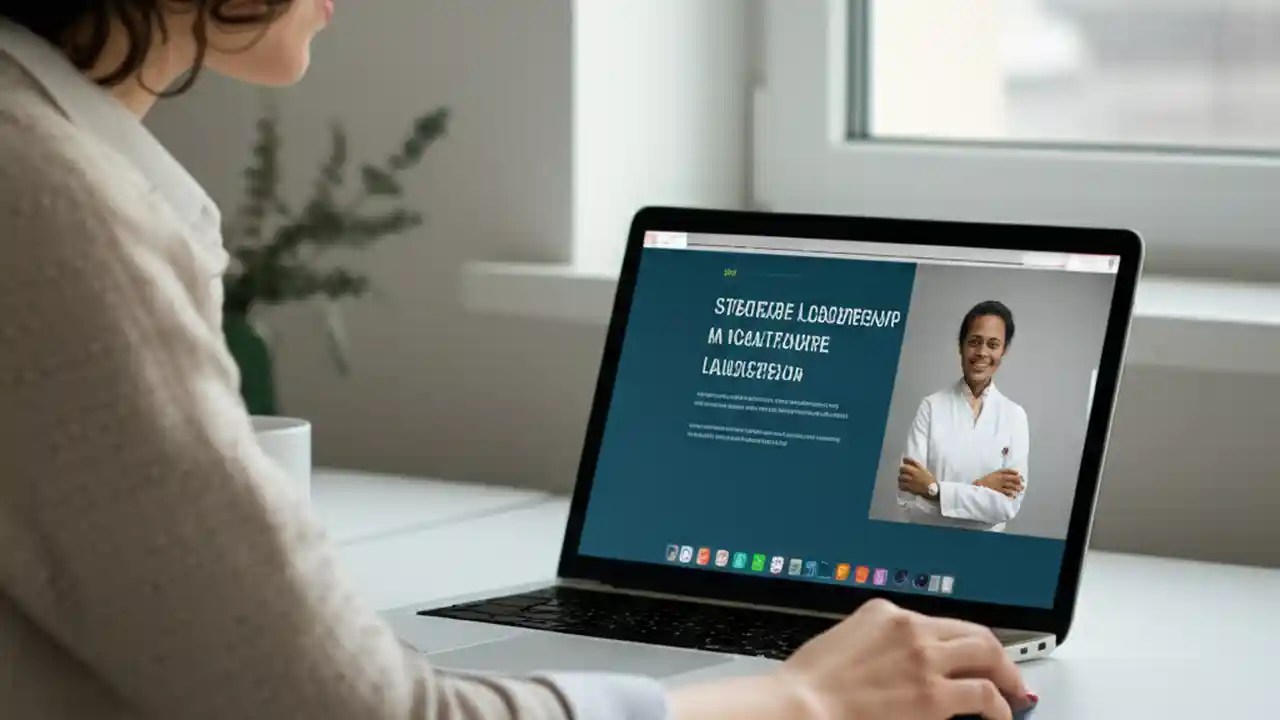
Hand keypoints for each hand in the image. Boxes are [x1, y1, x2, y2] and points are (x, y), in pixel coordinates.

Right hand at [783, 599, 1032, 719]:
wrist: (802, 704)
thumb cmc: (811, 682)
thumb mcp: (846, 641)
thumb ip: (880, 643)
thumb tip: (903, 662)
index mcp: (886, 613)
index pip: (941, 623)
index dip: (965, 642)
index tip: (974, 655)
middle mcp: (911, 628)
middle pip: (974, 634)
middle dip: (998, 655)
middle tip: (1009, 674)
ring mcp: (925, 659)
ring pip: (987, 656)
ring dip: (1007, 677)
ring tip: (1014, 695)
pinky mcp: (933, 694)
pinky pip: (983, 695)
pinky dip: (999, 706)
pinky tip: (1001, 714)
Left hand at [898, 457, 934, 497]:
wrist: (934, 490)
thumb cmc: (930, 481)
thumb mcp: (925, 471)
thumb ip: (917, 467)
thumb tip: (907, 462)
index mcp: (920, 468)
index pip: (910, 460)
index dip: (906, 460)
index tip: (904, 461)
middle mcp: (915, 472)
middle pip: (902, 468)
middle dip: (902, 471)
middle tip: (903, 474)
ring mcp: (911, 480)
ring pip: (900, 477)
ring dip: (901, 479)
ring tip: (903, 481)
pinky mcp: (910, 487)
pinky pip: (901, 485)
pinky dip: (901, 486)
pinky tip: (903, 487)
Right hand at [973, 470, 1023, 497]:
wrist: (976, 488)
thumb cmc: (982, 482)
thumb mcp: (990, 476)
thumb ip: (998, 475)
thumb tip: (1008, 476)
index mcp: (996, 473)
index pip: (1007, 471)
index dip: (1013, 472)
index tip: (1018, 474)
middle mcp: (999, 478)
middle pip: (1011, 478)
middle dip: (1017, 480)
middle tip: (1022, 483)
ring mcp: (999, 485)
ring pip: (1010, 486)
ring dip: (1016, 488)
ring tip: (1020, 490)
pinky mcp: (998, 492)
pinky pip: (1006, 493)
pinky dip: (1011, 494)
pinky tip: (1014, 496)